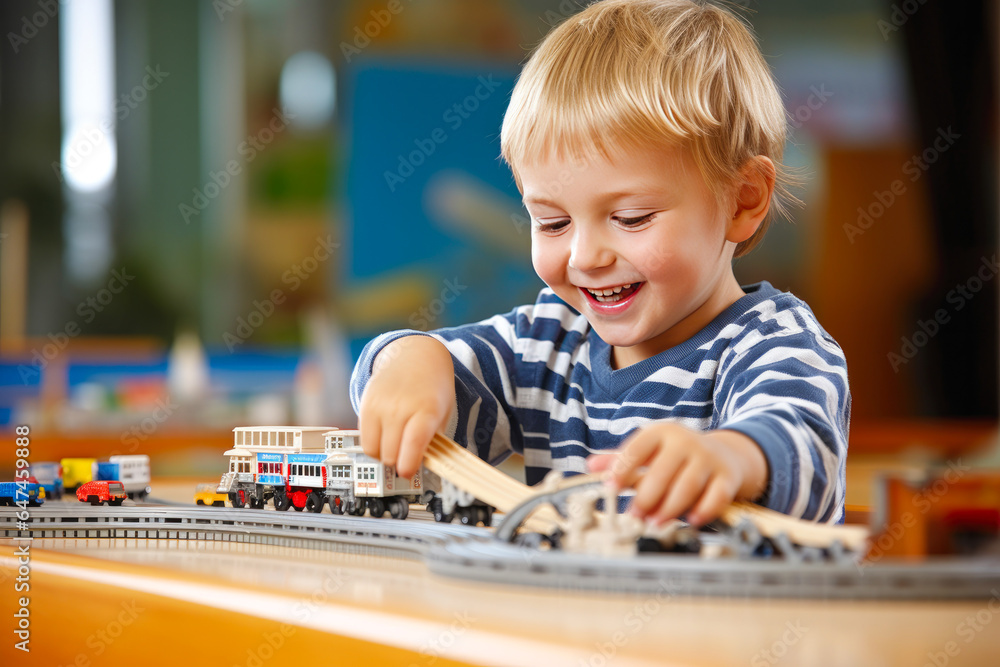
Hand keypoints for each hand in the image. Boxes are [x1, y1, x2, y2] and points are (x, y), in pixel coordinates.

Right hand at [358, 336, 454, 477]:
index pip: (413, 444)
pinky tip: (386, 436)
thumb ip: (432, 440)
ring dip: (385, 455)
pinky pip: (364, 440)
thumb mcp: (442, 413)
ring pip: (374, 451)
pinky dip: (374, 445)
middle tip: (407, 455)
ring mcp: (381, 406)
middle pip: (391, 454)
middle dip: (399, 461)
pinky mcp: (366, 405)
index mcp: (426, 410)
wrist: (415, 355)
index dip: (408, 465)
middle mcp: (401, 408)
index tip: (407, 472)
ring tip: (396, 445)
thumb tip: (419, 468)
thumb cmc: (433, 388)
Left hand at [587, 422, 766, 525]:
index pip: (637, 449)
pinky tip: (690, 521)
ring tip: (655, 523)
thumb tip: (591, 465)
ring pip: (686, 486)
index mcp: (661, 432)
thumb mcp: (649, 452)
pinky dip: (703, 511)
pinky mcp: (727, 476)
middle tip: (634, 516)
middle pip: (661, 472)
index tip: (609, 489)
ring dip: (669, 509)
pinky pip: (715, 497)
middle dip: (645, 498)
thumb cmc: (677, 456)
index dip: (621, 469)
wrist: (725, 454)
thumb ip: (621, 460)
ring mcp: (708, 458)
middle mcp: (685, 441)